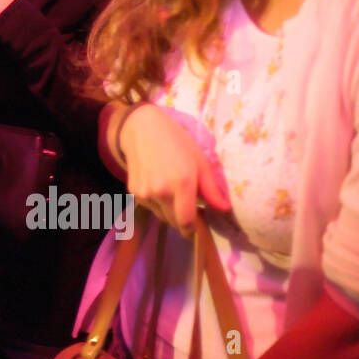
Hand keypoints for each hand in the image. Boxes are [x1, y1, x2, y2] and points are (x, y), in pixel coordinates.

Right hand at [119, 104, 230, 236]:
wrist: (142, 129)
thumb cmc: (177, 142)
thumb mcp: (200, 161)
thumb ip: (211, 189)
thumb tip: (225, 209)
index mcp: (182, 183)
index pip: (186, 222)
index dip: (193, 230)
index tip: (198, 228)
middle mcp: (161, 192)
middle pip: (174, 222)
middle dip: (183, 220)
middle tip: (189, 207)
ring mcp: (145, 193)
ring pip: (162, 215)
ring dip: (170, 211)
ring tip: (172, 192)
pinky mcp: (134, 192)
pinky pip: (150, 206)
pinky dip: (157, 203)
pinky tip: (159, 185)